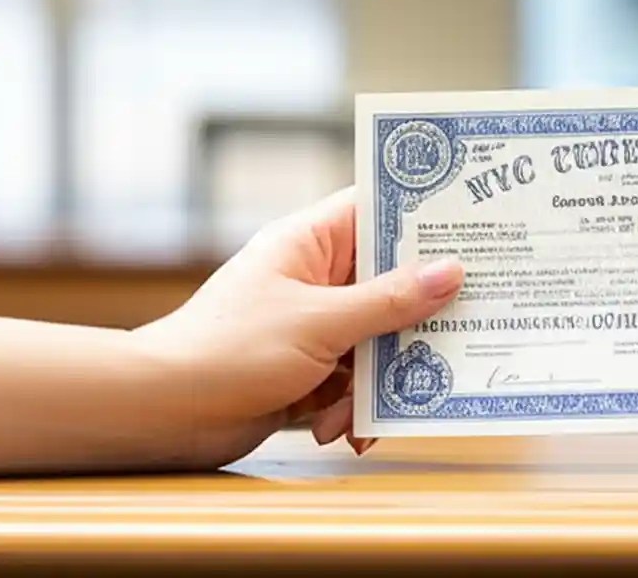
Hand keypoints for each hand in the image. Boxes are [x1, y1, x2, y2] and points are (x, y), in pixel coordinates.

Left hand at [137, 188, 462, 468]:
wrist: (163, 413)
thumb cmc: (228, 350)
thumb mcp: (320, 323)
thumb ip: (390, 300)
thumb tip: (452, 272)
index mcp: (310, 243)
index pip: (377, 208)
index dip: (424, 213)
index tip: (475, 225)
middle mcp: (315, 277)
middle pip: (391, 280)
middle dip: (417, 316)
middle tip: (462, 327)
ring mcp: (314, 323)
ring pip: (379, 337)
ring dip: (379, 377)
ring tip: (369, 406)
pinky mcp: (310, 369)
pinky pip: (356, 378)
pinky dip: (354, 407)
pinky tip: (341, 430)